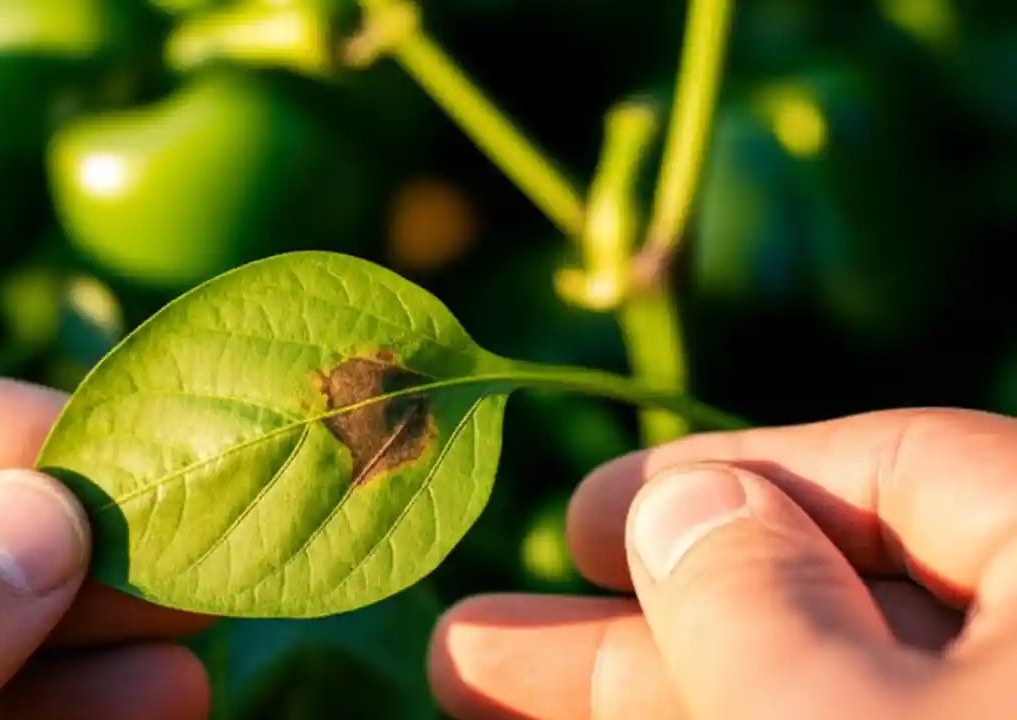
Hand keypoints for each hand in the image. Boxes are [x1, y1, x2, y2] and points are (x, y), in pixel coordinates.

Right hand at [430, 408, 1016, 718]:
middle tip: (485, 632)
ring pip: (820, 691)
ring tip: (473, 681)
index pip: (903, 463)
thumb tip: (678, 501)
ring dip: (642, 687)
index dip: (722, 479)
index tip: (584, 523)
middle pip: (832, 601)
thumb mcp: (850, 719)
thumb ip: (753, 601)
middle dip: (637, 614)